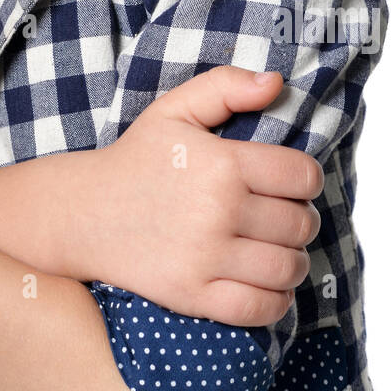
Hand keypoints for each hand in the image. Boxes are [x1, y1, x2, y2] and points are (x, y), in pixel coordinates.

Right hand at [77, 66, 323, 326]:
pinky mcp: (193, 295)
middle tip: (284, 216)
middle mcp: (218, 211)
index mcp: (222, 164)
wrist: (84, 212)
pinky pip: (261, 308)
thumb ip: (226, 86)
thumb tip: (276, 82)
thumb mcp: (174, 109)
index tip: (293, 183)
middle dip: (301, 219)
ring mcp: (206, 258)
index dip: (306, 179)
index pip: (301, 175)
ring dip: (294, 260)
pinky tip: (267, 283)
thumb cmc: (136, 159)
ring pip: (287, 267)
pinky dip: (276, 300)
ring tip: (279, 249)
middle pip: (299, 223)